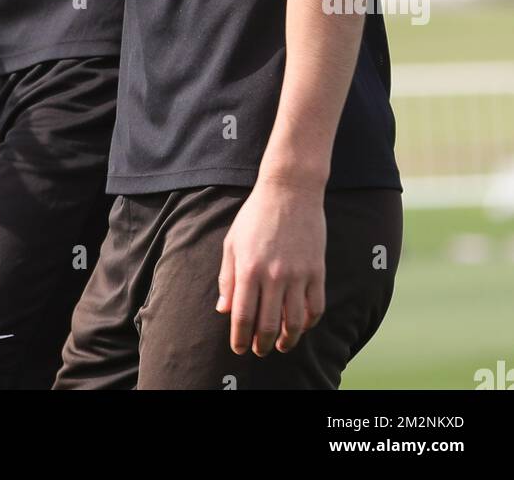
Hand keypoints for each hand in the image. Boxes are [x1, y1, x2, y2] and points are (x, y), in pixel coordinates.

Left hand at [216, 180, 326, 356]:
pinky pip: (316, 308)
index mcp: (248, 268)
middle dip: (262, 344)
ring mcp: (298, 274)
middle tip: (259, 350)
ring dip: (287, 340)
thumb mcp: (232, 242)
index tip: (239, 349)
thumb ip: (227, 277)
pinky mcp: (317, 270)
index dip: (240, 338)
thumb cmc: (256, 214)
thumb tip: (223, 309)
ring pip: (294, 323)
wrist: (290, 190)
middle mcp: (273, 275)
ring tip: (280, 345)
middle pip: (268, 325)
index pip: (243, 316)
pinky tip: (301, 326)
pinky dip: (309, 323)